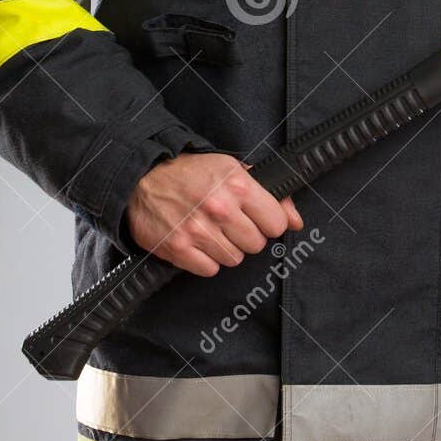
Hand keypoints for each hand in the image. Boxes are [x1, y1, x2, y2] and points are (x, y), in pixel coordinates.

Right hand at [126, 150, 303, 275]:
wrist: (144, 176)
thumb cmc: (193, 173)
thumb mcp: (234, 170)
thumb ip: (270, 196)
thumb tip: (296, 221)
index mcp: (238, 185)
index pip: (276, 223)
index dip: (268, 223)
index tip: (256, 219)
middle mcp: (220, 208)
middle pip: (256, 245)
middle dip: (245, 236)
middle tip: (229, 224)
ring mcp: (198, 230)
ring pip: (233, 259)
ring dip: (224, 249)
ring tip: (210, 230)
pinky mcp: (178, 248)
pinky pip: (209, 270)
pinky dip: (204, 260)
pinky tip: (197, 242)